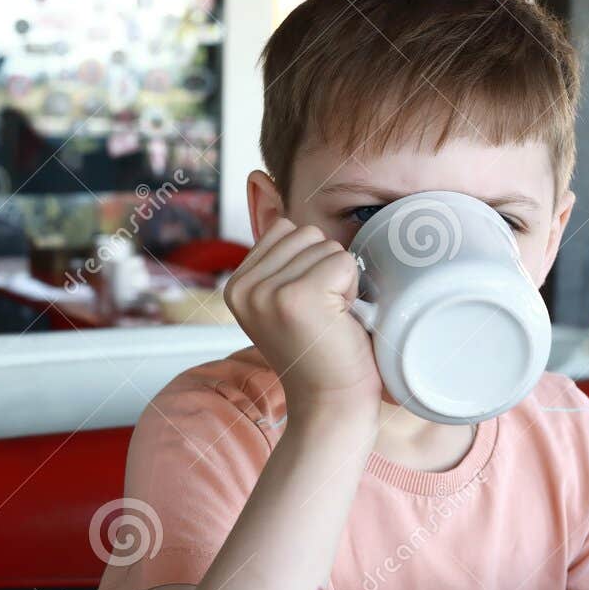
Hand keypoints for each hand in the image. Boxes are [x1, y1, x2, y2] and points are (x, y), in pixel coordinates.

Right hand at [223, 219, 379, 420]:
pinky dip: (351, 290)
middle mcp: (243, 287)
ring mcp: (266, 293)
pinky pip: (342, 263)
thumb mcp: (286, 300)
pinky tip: (339, 321)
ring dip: (340, 280)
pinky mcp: (296, 298)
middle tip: (323, 315)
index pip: (286, 229)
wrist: (332, 405)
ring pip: (326, 246)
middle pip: (306, 233)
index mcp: (236, 286)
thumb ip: (280, 259)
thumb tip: (263, 184)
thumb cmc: (322, 353)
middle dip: (326, 269)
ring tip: (330, 319)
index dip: (310, 264)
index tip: (308, 307)